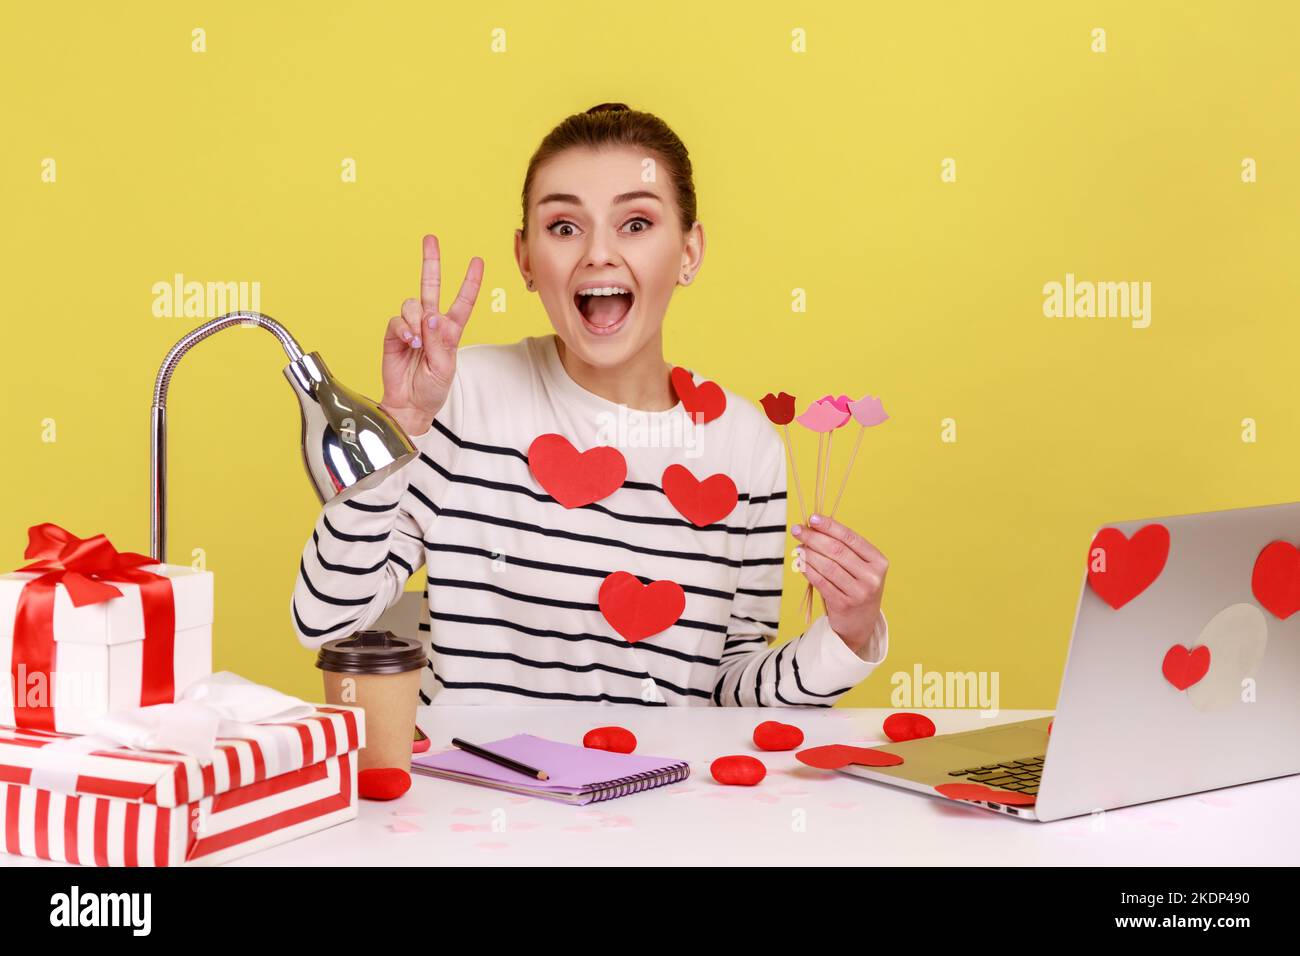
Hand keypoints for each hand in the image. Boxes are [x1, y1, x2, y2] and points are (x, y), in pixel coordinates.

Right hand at [380, 234, 483, 435]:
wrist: (409, 404)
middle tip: (431, 239)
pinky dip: (403, 329)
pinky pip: (397, 320)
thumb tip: (432, 317)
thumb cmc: (432, 389)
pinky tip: (408, 341)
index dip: (470, 282)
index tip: (477, 261)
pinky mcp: (394, 334)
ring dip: (415, 319)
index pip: (463, 302)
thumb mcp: (445, 368)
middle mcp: (431, 324)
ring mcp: (412, 327)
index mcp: (450, 330)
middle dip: (431, 262)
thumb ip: (439, 342)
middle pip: (432, 287)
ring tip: (417, 341)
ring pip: (412, 303)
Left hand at [791, 513, 887, 655]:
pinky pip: (821, 582)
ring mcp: (859, 592)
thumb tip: (814, 527)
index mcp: (878, 561)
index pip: (851, 538)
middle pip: (837, 550)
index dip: (830, 526)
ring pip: (827, 566)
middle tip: (797, 530)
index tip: (812, 518)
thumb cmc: (857, 587)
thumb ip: (844, 549)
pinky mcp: (844, 604)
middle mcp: (872, 576)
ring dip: (808, 553)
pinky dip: (808, 570)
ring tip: (798, 547)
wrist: (860, 623)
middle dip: (814, 537)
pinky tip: (800, 562)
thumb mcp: (860, 568)